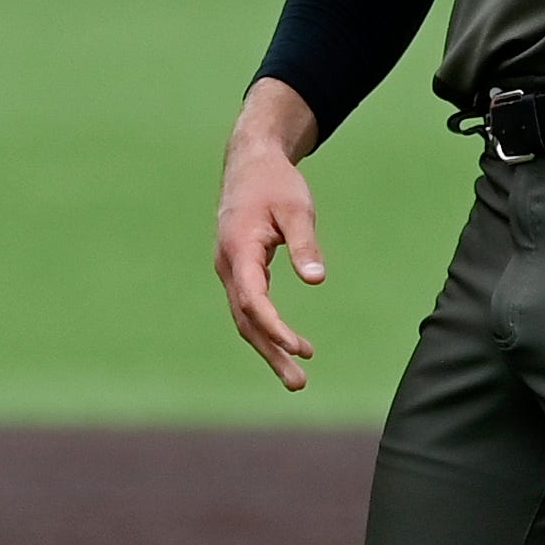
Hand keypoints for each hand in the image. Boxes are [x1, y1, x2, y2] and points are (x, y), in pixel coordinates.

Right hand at [212, 88, 326, 390]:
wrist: (250, 161)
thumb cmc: (276, 183)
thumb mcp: (297, 208)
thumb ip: (305, 243)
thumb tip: (316, 279)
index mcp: (239, 249)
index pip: (252, 299)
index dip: (274, 327)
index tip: (299, 347)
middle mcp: (228, 264)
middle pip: (246, 319)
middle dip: (271, 352)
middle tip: (299, 383)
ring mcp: (230, 269)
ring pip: (245, 317)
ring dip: (268, 348)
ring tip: (296, 377)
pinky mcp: (238, 269)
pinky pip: (248, 307)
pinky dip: (265, 329)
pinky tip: (286, 345)